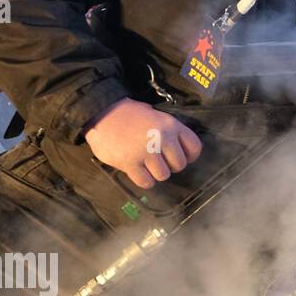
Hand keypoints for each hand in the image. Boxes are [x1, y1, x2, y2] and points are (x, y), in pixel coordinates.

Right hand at [83, 97, 202, 189]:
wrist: (101, 113)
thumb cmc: (129, 114)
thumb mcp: (155, 115)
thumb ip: (168, 131)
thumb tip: (177, 149)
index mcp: (171, 125)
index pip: (194, 147)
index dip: (190, 156)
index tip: (181, 158)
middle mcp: (162, 138)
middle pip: (179, 165)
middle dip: (171, 166)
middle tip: (159, 162)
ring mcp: (146, 151)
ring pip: (163, 175)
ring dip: (156, 174)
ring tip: (147, 167)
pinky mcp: (129, 163)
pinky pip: (146, 182)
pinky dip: (144, 181)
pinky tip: (139, 173)